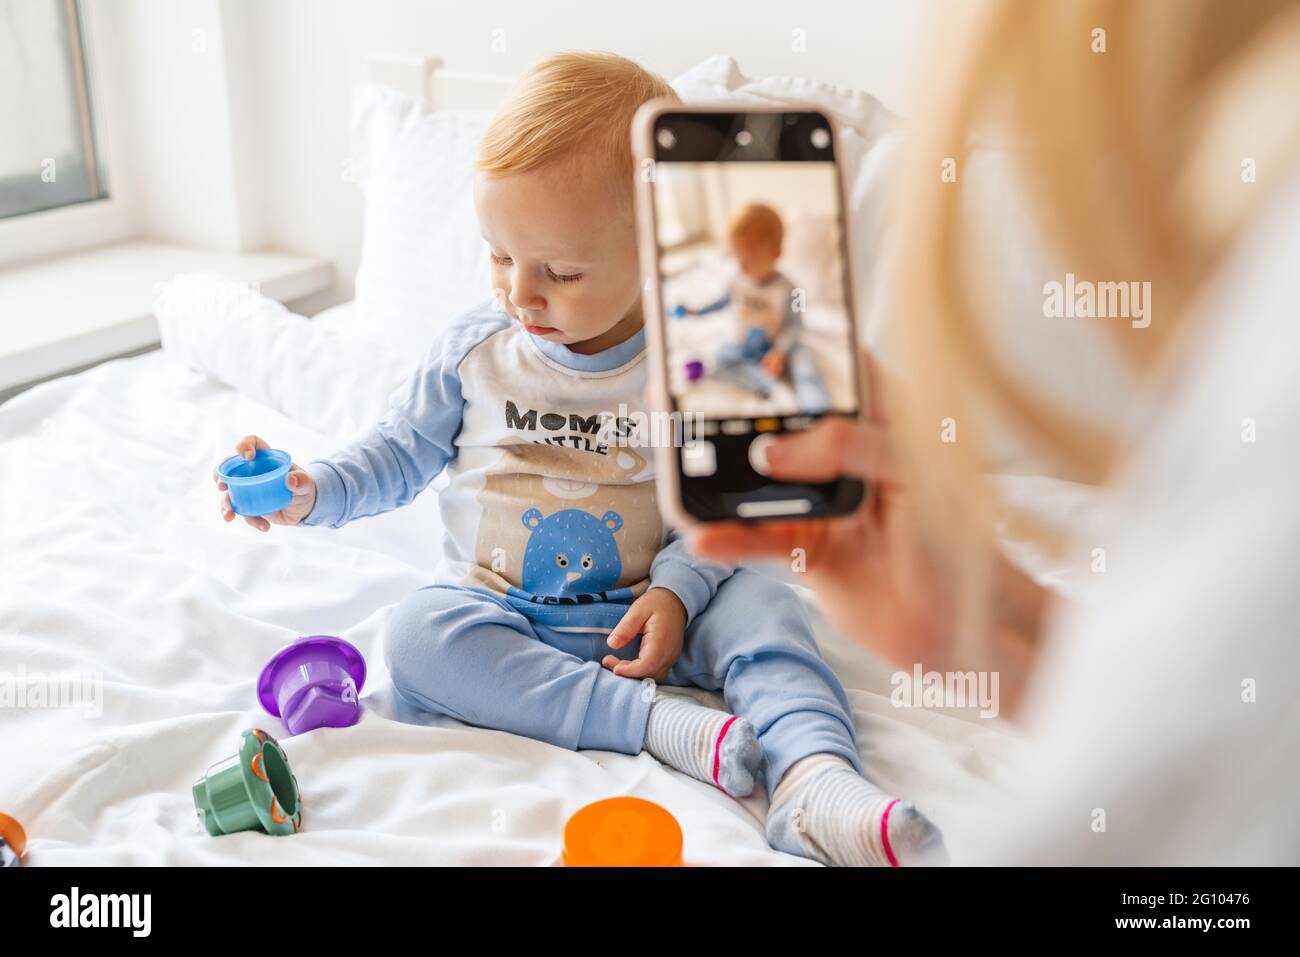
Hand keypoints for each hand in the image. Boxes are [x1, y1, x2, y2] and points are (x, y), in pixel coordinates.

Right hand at [213, 434, 316, 531]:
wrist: (304, 507)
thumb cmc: (304, 487)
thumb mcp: (306, 483)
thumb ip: (302, 480)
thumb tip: (291, 480)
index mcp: (265, 458)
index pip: (251, 443)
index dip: (244, 445)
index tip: (248, 457)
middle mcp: (252, 471)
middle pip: (228, 467)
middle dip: (219, 475)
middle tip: (221, 486)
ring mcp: (247, 489)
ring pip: (228, 493)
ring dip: (225, 505)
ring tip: (228, 516)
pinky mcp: (249, 505)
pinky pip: (243, 512)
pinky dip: (251, 521)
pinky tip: (265, 527)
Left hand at [602, 588, 686, 679]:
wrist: (675, 602)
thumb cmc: (657, 604)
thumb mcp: (638, 610)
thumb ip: (625, 628)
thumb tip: (612, 644)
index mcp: (661, 641)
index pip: (647, 664)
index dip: (630, 670)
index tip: (614, 666)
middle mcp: (669, 653)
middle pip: (649, 674)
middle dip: (627, 673)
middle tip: (608, 661)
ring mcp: (671, 658)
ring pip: (653, 677)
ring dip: (634, 676)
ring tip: (616, 664)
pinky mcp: (669, 659)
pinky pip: (656, 673)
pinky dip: (641, 673)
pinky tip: (629, 665)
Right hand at [685, 352, 1045, 716]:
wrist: (966, 631)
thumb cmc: (965, 547)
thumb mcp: (917, 477)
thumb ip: (852, 448)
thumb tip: (779, 449)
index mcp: (888, 424)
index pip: (839, 374)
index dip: (802, 355)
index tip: (755, 341)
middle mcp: (851, 458)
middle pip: (787, 425)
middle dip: (742, 415)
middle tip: (697, 402)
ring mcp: (826, 503)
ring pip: (763, 481)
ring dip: (725, 477)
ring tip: (686, 465)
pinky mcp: (810, 549)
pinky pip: (760, 538)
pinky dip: (730, 539)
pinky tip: (705, 535)